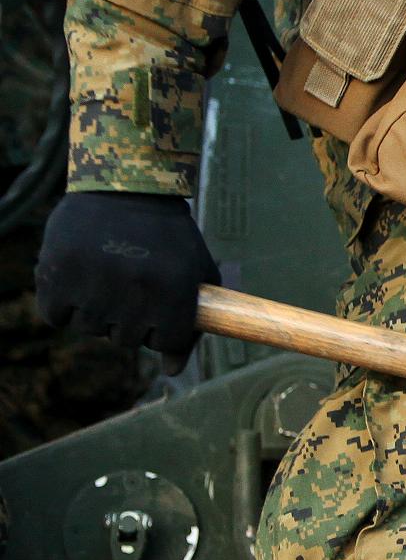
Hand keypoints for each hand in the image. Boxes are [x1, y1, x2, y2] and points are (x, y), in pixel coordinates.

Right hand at [36, 191, 220, 366]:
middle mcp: (134, 294)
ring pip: (91, 329)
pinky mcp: (57, 277)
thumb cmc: (167, 235)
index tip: (159, 306)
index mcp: (174, 293)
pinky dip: (63, 303)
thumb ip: (192, 325)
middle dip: (131, 319)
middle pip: (127, 340)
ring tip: (107, 276)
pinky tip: (79, 279)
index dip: (164, 328)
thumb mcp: (195, 272)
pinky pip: (56, 316)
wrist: (124, 188)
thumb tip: (173, 372)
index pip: (167, 343)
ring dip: (97, 310)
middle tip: (131, 284)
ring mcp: (93, 286)